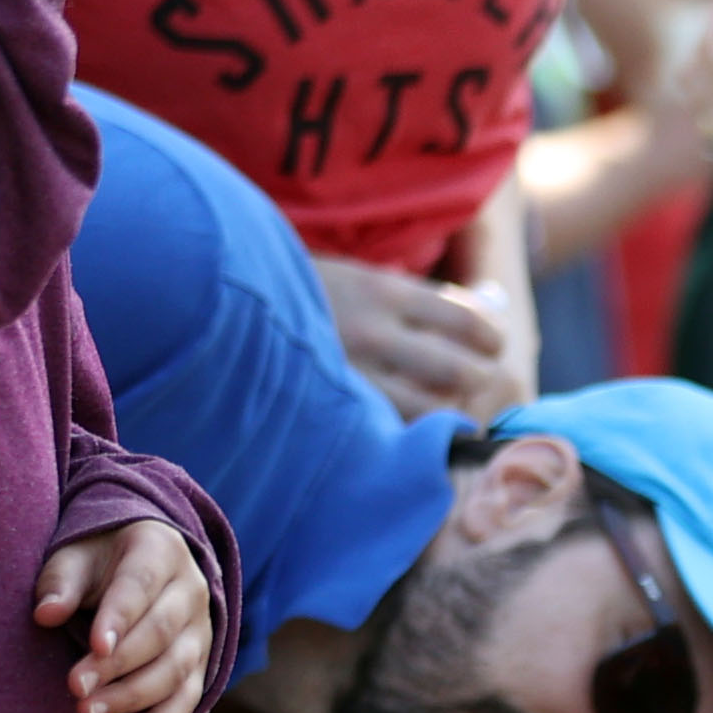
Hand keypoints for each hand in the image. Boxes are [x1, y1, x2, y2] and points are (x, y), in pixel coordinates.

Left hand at [34, 520, 214, 712]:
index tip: (94, 645)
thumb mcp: (74, 556)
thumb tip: (45, 615)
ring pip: (176, 671)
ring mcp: (201, 632)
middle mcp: (191, 593)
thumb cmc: (98, 558)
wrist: (140, 562)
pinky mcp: (200, 665)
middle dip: (118, 666)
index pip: (140, 587)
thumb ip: (60, 583)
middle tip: (75, 688)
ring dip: (132, 698)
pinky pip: (187, 699)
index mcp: (160, 552)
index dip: (120, 617)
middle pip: (161, 634)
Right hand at [311, 255, 520, 417]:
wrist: (221, 304)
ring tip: (450, 411)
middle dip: (481, 381)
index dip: (491, 340)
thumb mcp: (357, 278)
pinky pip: (394, 432)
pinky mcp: (334, 410)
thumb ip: (416, 301)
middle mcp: (371, 333)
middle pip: (463, 372)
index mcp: (382, 292)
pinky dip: (414, 433)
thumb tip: (485, 318)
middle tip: (479, 385)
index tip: (492, 348)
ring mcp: (351, 376)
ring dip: (452, 414)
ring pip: (435, 411)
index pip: (469, 323)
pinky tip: (414, 428)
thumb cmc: (302, 293)